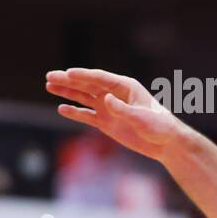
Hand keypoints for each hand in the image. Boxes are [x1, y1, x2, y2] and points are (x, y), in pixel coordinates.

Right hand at [45, 68, 184, 160]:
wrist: (166, 144)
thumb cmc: (159, 126)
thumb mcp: (141, 117)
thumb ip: (122, 108)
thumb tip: (105, 99)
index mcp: (125, 87)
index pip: (100, 78)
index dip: (83, 75)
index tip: (67, 73)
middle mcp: (114, 95)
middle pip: (88, 85)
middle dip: (69, 81)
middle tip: (50, 76)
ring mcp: (109, 108)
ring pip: (84, 98)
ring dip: (67, 92)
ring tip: (49, 86)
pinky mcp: (107, 123)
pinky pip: (87, 115)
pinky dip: (75, 112)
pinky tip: (62, 109)